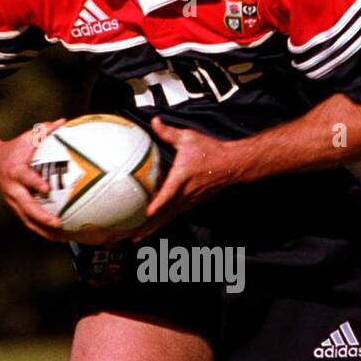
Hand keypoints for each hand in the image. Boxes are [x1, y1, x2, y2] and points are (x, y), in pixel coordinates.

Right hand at [0, 119, 73, 241]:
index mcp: (15, 172)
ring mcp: (14, 202)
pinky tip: (61, 238)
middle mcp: (13, 190)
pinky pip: (31, 223)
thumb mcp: (27, 138)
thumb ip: (44, 130)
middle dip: (41, 217)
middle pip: (27, 207)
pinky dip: (45, 232)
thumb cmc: (14, 149)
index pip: (25, 178)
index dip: (34, 183)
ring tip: (63, 238)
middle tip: (58, 223)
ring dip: (45, 231)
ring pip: (29, 220)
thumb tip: (63, 121)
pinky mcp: (17, 209)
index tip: (46, 188)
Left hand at [131, 117, 242, 239]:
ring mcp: (188, 201)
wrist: (232, 165)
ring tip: (134, 239)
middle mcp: (185, 194)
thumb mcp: (188, 138)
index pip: (169, 193)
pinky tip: (150, 228)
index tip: (147, 213)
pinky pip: (173, 215)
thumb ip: (168, 133)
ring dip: (151, 229)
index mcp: (182, 178)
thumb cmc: (210, 150)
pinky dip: (160, 223)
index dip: (159, 203)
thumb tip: (154, 121)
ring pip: (167, 218)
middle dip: (146, 227)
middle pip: (163, 214)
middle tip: (128, 237)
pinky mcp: (191, 204)